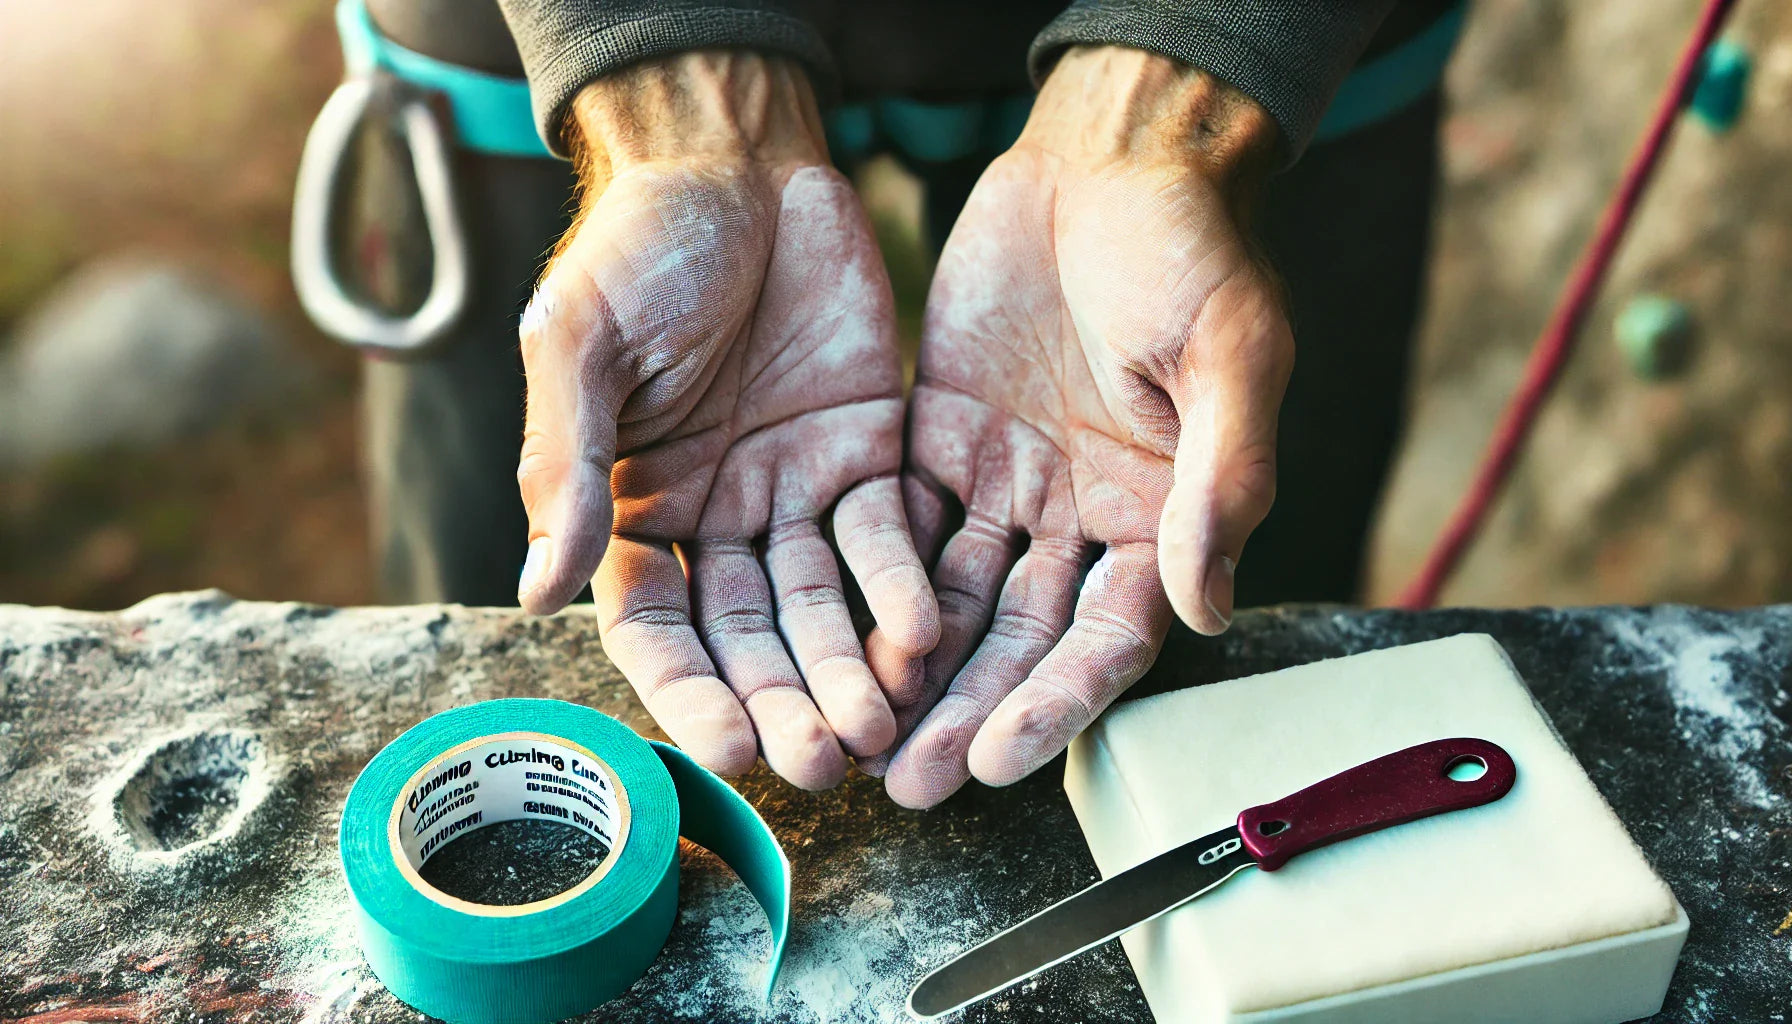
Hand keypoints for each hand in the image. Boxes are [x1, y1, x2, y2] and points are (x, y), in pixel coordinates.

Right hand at [514, 53, 937, 789]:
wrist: (741, 158)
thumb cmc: (642, 244)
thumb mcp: (581, 345)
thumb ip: (565, 467)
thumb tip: (530, 592)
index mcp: (637, 505)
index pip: (658, 627)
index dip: (690, 691)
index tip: (730, 746)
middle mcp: (719, 516)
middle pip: (750, 636)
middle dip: (783, 702)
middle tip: (823, 766)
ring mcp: (796, 490)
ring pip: (824, 605)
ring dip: (848, 669)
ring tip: (880, 730)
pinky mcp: (869, 453)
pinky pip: (887, 536)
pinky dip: (903, 585)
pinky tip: (926, 633)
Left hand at [864, 46, 1292, 806]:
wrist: (1109, 155)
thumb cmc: (1191, 246)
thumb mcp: (1230, 355)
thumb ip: (1219, 482)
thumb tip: (1208, 609)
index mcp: (1164, 513)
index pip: (1108, 637)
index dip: (1056, 702)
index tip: (997, 758)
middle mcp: (1085, 517)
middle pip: (1021, 639)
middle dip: (967, 712)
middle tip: (907, 784)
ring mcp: (1012, 483)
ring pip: (954, 599)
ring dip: (911, 671)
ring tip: (858, 737)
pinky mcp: (945, 440)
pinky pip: (903, 525)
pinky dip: (870, 583)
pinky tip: (827, 636)